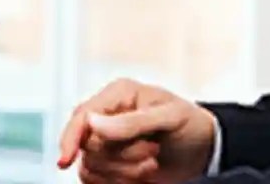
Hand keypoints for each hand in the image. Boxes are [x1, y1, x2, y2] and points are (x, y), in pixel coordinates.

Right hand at [58, 78, 216, 183]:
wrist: (204, 150)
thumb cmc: (190, 126)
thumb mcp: (168, 118)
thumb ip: (131, 121)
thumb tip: (92, 122)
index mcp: (118, 95)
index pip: (82, 116)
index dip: (70, 138)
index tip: (65, 162)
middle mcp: (107, 116)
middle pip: (87, 146)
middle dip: (121, 158)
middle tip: (152, 152)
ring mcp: (106, 141)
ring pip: (91, 167)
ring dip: (123, 173)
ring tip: (151, 164)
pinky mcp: (110, 163)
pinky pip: (96, 180)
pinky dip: (118, 183)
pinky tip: (140, 177)